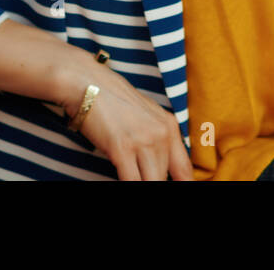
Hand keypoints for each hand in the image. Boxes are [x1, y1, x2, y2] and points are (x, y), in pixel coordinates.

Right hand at [62, 62, 193, 180]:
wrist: (88, 85)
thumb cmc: (113, 101)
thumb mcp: (145, 116)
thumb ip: (157, 138)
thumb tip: (160, 165)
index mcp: (170, 126)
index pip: (185, 169)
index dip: (183, 184)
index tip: (179, 188)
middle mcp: (161, 134)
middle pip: (165, 177)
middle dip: (155, 182)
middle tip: (144, 179)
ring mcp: (143, 141)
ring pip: (152, 181)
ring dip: (143, 185)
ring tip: (134, 179)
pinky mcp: (122, 148)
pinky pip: (131, 181)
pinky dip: (129, 186)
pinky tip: (124, 183)